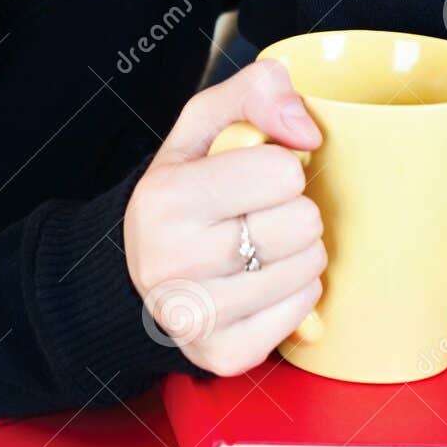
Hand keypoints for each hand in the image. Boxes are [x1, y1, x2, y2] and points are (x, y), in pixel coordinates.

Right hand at [123, 58, 326, 375]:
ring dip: (299, 252)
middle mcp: (172, 261)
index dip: (280, 167)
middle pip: (303, 223)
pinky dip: (296, 293)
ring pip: (309, 269)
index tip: (255, 175)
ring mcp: (195, 316)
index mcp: (166, 198)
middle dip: (294, 211)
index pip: (281, 172)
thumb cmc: (183, 191)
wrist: (137, 268)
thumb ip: (256, 92)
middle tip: (262, 214)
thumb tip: (306, 129)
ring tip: (261, 246)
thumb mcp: (203, 126)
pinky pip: (304, 312)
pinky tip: (263, 281)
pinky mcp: (221, 354)